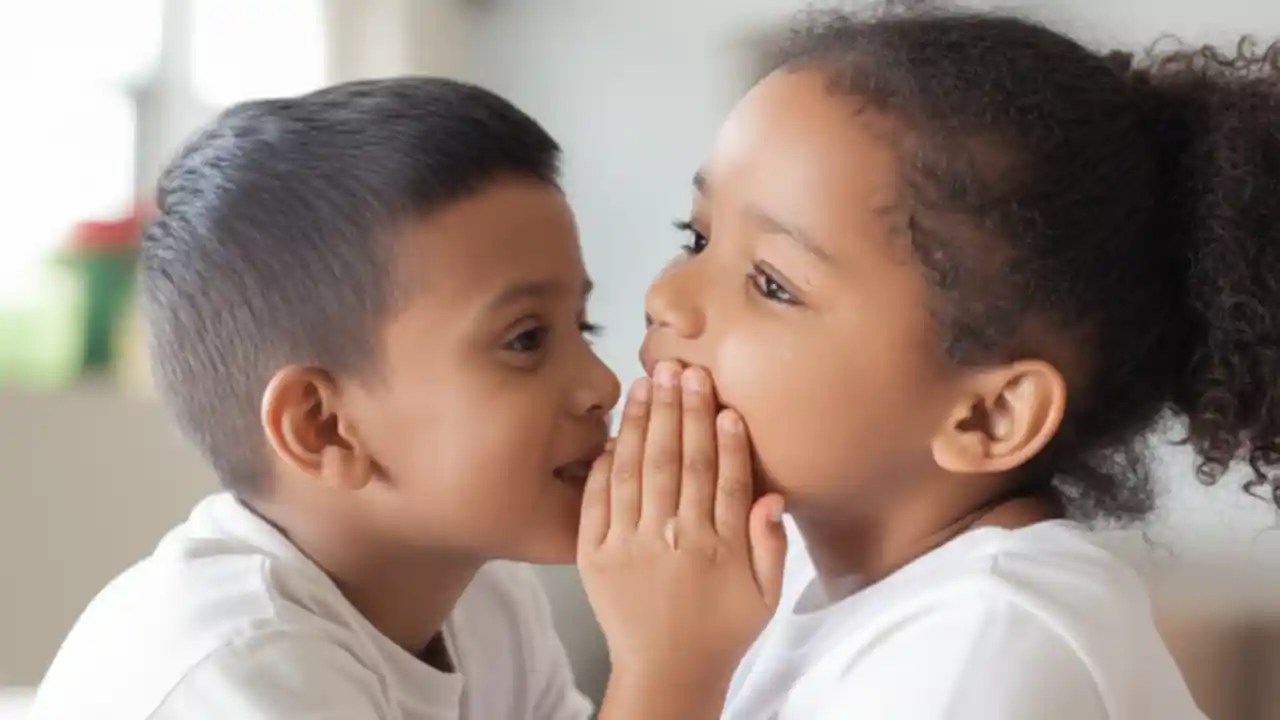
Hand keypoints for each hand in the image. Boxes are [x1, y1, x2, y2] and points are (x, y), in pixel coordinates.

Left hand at [579, 361, 786, 712]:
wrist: (666, 674)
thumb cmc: (720, 632)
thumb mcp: (764, 596)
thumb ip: (770, 544)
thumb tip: (771, 495)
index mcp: (719, 548)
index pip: (723, 479)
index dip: (725, 438)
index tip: (724, 403)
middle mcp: (675, 541)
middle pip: (680, 463)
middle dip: (682, 410)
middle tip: (682, 369)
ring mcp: (631, 546)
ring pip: (639, 472)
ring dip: (645, 423)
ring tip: (649, 383)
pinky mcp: (596, 556)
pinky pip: (599, 501)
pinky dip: (607, 464)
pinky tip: (617, 433)